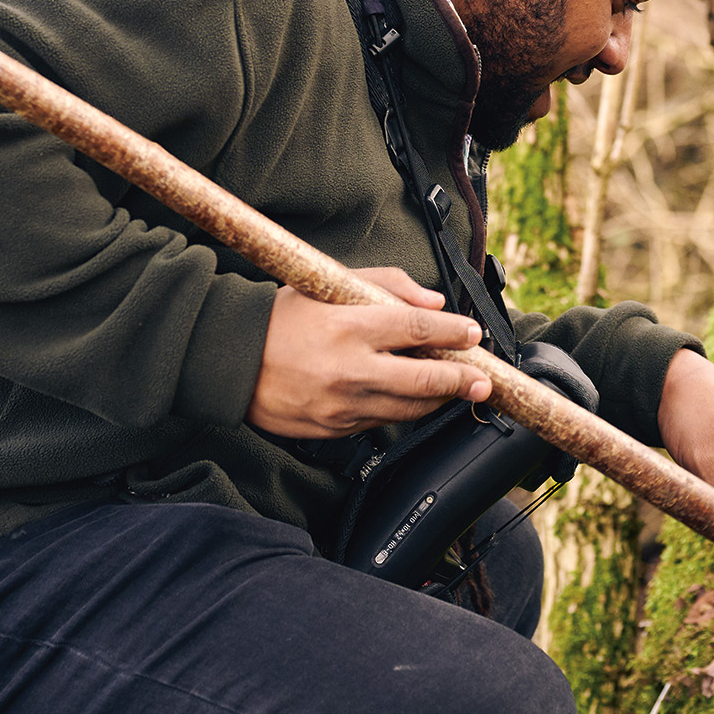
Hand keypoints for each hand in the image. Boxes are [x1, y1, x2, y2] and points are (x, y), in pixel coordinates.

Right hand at [247, 267, 489, 439]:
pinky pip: (381, 423)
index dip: (454, 332)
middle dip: (463, 380)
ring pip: (409, 410)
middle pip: (426, 380)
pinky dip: (400, 411)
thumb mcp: (328, 283)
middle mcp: (350, 369)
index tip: (472, 334)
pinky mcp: (336, 430)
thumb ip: (386, 285)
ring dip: (438, 400)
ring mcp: (343, 405)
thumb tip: (434, 302)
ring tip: (453, 389)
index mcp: (350, 326)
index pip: (420, 328)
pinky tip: (409, 400)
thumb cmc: (281, 318)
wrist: (229, 362)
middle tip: (483, 380)